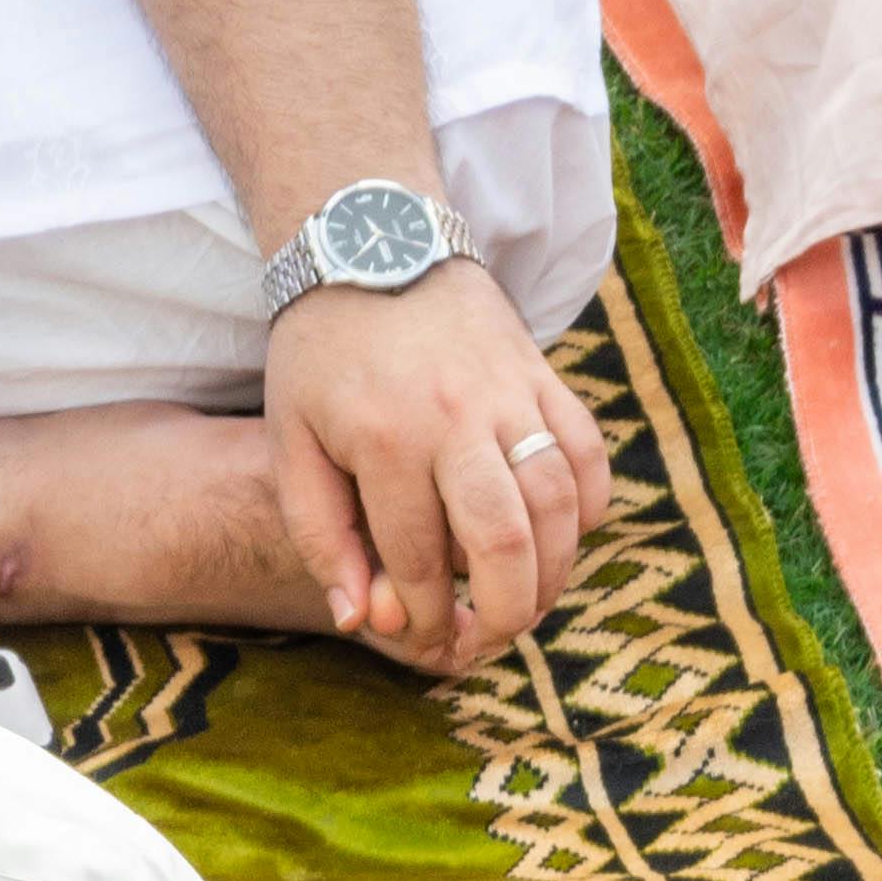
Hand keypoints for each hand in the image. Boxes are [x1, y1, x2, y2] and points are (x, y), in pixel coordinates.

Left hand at [263, 262, 611, 672]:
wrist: (374, 242)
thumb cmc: (324, 352)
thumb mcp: (293, 440)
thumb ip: (321, 534)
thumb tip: (360, 619)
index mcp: (385, 438)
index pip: (421, 562)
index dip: (426, 619)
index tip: (425, 639)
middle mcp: (455, 418)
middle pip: (504, 546)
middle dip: (504, 615)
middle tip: (491, 637)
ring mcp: (509, 394)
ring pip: (558, 508)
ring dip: (552, 573)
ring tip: (528, 601)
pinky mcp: (543, 376)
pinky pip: (587, 458)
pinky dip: (586, 510)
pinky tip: (560, 536)